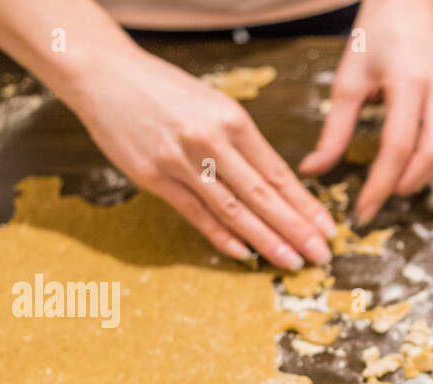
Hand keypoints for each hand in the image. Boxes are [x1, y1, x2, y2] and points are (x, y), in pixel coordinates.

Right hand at [67, 46, 335, 267]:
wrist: (105, 74)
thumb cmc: (166, 91)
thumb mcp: (214, 105)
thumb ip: (242, 143)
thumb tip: (275, 185)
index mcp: (232, 120)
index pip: (277, 172)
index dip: (305, 205)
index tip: (327, 227)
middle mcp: (210, 141)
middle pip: (262, 195)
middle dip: (296, 229)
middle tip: (320, 254)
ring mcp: (180, 162)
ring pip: (233, 210)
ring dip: (266, 240)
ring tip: (291, 261)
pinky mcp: (154, 178)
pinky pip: (196, 214)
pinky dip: (222, 236)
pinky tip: (246, 254)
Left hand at [300, 0, 432, 223]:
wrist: (412, 1)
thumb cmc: (376, 34)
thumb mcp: (348, 78)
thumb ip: (334, 129)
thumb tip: (314, 169)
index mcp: (406, 80)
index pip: (397, 145)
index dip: (380, 184)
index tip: (363, 211)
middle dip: (407, 183)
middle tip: (382, 192)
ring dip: (429, 175)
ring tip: (402, 180)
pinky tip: (422, 164)